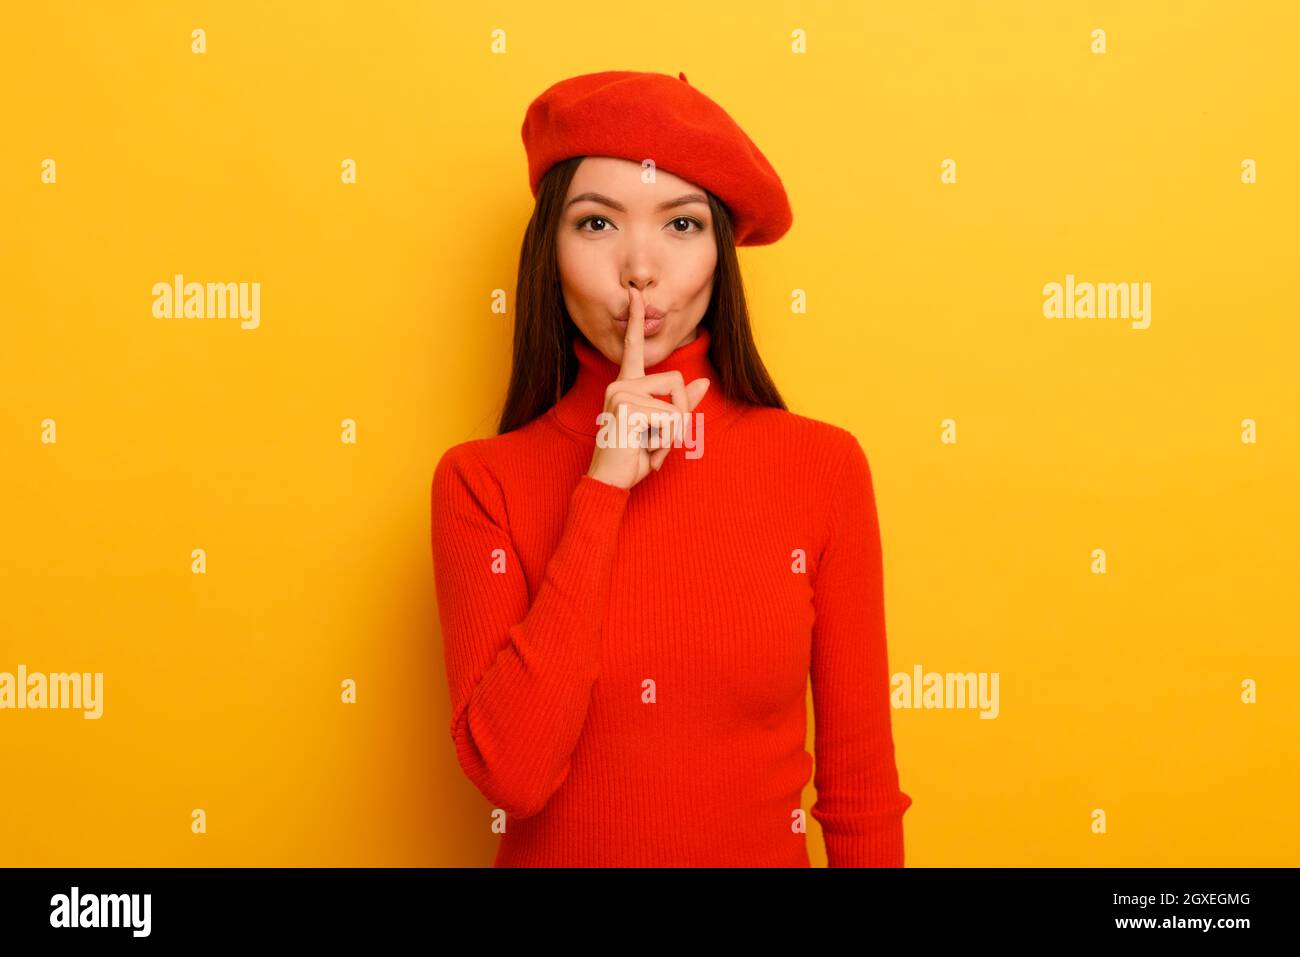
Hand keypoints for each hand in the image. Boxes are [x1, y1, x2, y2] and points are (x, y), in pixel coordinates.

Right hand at [586, 284, 709, 489]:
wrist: (609, 482)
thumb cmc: (634, 457)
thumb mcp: (664, 429)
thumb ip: (682, 405)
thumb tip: (703, 380)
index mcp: (627, 385)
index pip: (634, 347)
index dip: (636, 320)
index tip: (634, 292)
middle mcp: (621, 384)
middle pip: (678, 381)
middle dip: (682, 415)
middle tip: (661, 439)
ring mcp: (621, 393)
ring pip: (677, 405)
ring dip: (673, 434)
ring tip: (650, 447)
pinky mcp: (627, 407)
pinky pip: (671, 420)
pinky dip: (666, 442)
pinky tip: (645, 451)